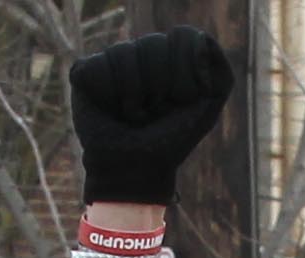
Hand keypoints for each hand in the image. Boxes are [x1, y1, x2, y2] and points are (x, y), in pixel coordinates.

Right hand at [70, 29, 234, 207]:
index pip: (180, 38)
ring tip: (131, 115)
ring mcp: (111, 62)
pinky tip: (109, 109)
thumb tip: (201, 38)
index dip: (181, 76)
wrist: (135, 171)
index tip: (179, 102)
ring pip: (123, 53)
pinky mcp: (84, 73)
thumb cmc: (170, 141)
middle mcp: (140, 54)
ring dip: (132, 96)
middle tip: (153, 113)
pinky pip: (97, 67)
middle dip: (158, 87)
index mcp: (168, 57)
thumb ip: (220, 73)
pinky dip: (107, 94)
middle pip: (152, 44)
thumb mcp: (206, 108)